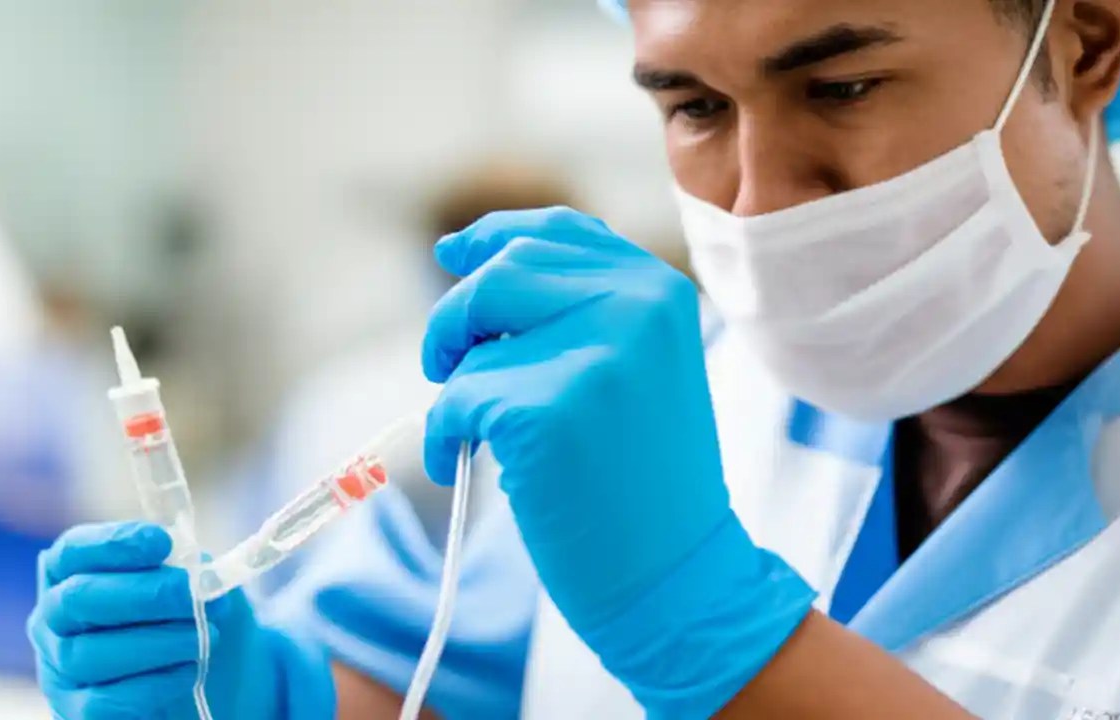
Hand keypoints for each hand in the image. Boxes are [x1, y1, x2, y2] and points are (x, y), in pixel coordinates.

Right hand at [27, 522, 334, 718]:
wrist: (216, 680)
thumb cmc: (192, 617)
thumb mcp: (195, 583)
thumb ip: (189, 566)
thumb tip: (195, 565)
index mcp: (73, 573)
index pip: (74, 550)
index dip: (115, 543)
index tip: (163, 542)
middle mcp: (54, 619)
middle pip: (77, 599)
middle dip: (142, 594)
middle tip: (190, 594)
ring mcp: (59, 668)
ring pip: (90, 654)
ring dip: (157, 642)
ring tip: (204, 636)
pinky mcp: (78, 712)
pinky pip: (103, 702)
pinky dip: (153, 684)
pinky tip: (188, 670)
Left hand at [423, 207, 815, 718]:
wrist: (677, 573)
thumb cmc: (645, 476)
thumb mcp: (641, 366)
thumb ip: (581, 307)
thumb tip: (465, 255)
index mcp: (658, 290)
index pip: (556, 231)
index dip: (495, 236)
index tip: (454, 252)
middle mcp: (633, 306)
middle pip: (501, 273)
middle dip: (456, 318)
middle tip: (443, 365)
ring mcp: (592, 355)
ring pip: (473, 343)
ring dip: (456, 390)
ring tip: (478, 437)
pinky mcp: (543, 410)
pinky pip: (455, 402)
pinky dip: (442, 435)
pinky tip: (463, 464)